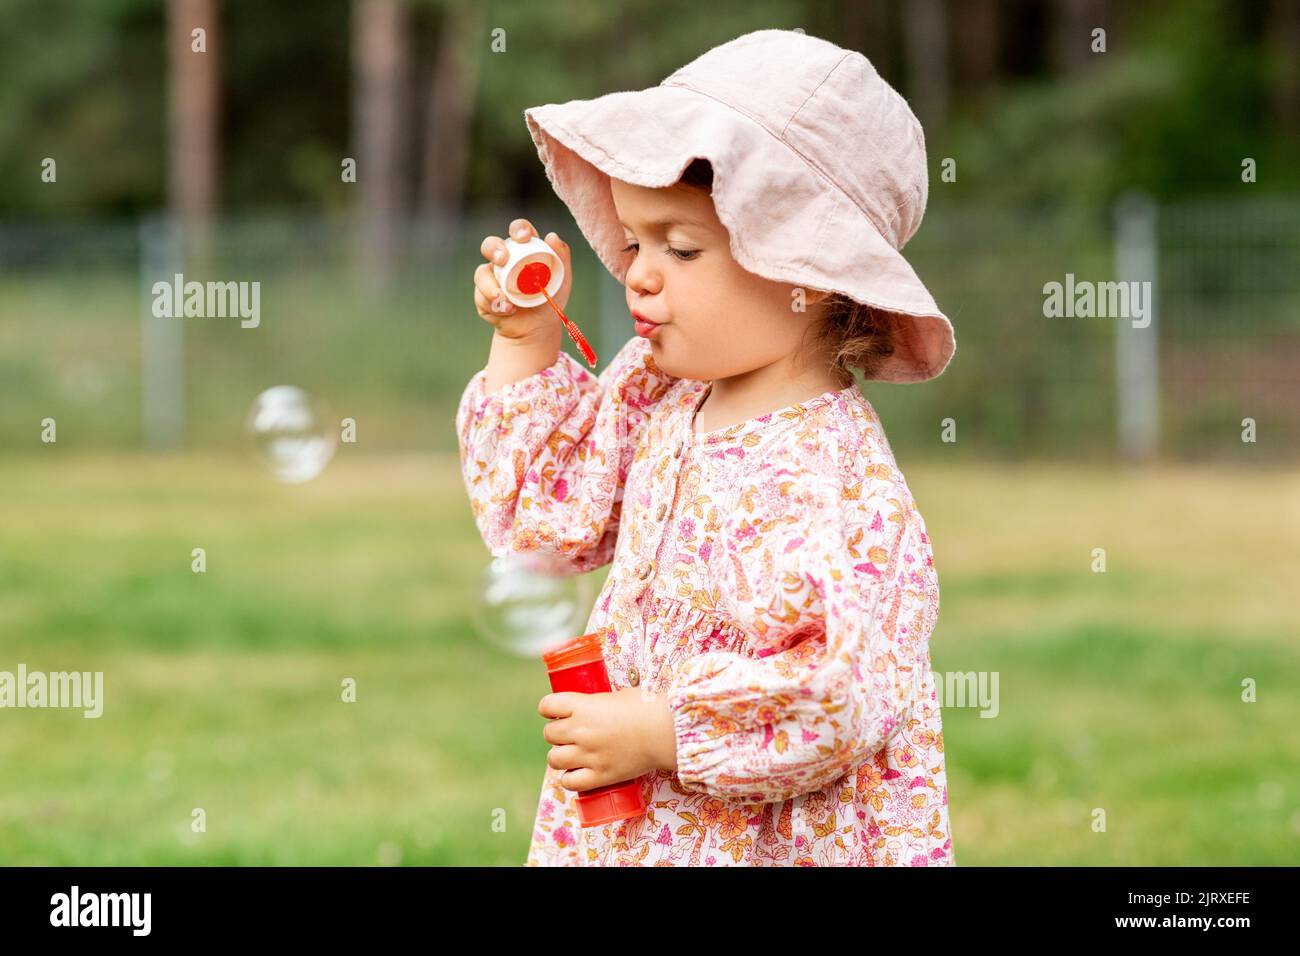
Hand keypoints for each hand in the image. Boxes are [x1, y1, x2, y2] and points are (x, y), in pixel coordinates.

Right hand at [475, 218, 573, 339]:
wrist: (537, 328)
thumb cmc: (549, 299)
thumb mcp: (562, 280)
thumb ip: (562, 257)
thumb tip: (552, 236)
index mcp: (523, 250)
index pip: (518, 231)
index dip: (519, 229)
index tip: (524, 238)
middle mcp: (504, 261)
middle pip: (490, 245)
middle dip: (494, 249)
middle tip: (502, 259)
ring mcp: (491, 278)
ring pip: (481, 273)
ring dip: (491, 286)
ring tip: (505, 301)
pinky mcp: (482, 296)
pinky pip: (481, 296)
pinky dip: (495, 305)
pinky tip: (508, 311)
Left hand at [539, 686, 678, 792]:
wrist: (665, 731)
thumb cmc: (647, 707)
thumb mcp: (617, 695)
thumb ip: (598, 704)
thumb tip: (592, 707)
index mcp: (583, 706)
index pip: (547, 705)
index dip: (549, 708)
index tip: (555, 711)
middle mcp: (580, 731)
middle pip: (548, 733)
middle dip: (556, 733)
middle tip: (570, 733)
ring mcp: (588, 755)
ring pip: (553, 759)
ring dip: (560, 755)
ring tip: (572, 754)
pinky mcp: (599, 776)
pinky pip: (569, 782)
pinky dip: (570, 778)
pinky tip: (577, 773)